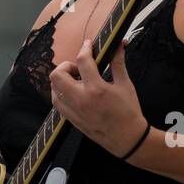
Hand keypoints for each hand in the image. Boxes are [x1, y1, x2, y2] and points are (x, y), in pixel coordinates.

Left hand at [49, 38, 148, 159]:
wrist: (128, 138)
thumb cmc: (129, 112)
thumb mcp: (126, 85)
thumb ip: (118, 63)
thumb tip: (119, 45)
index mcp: (96, 89)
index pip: (82, 61)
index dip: (85, 48)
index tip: (88, 45)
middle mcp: (81, 99)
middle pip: (57, 75)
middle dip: (66, 66)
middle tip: (78, 68)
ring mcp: (75, 111)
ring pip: (54, 89)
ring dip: (62, 81)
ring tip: (76, 81)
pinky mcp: (72, 120)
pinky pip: (58, 103)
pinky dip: (61, 94)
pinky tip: (73, 93)